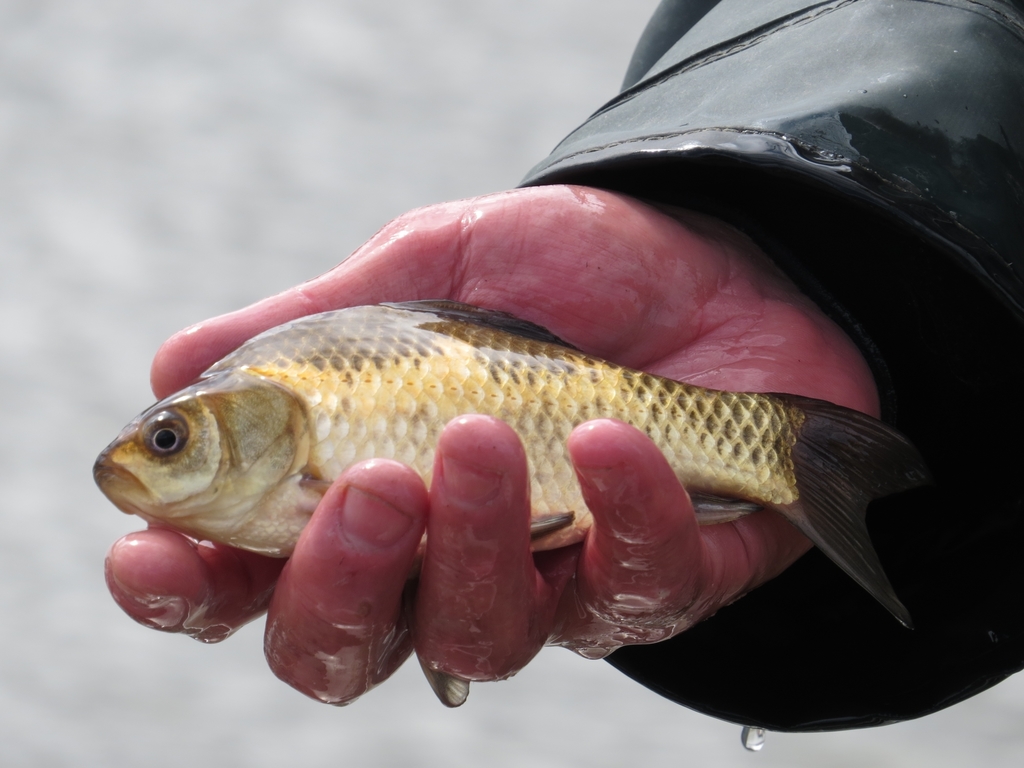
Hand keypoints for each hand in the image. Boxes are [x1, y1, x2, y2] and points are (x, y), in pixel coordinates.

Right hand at [105, 185, 877, 702]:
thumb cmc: (563, 272)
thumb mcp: (427, 267)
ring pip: (478, 638)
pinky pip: (630, 591)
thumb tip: (169, 369)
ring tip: (484, 435)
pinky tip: (609, 433)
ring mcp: (547, 587)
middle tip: (365, 485)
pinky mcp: (656, 583)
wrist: (717, 263)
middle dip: (338, 582)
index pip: (250, 579)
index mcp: (363, 494)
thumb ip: (312, 325)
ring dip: (472, 542)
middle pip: (348, 648)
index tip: (152, 554)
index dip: (190, 588)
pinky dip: (618, 512)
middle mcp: (439, 564)